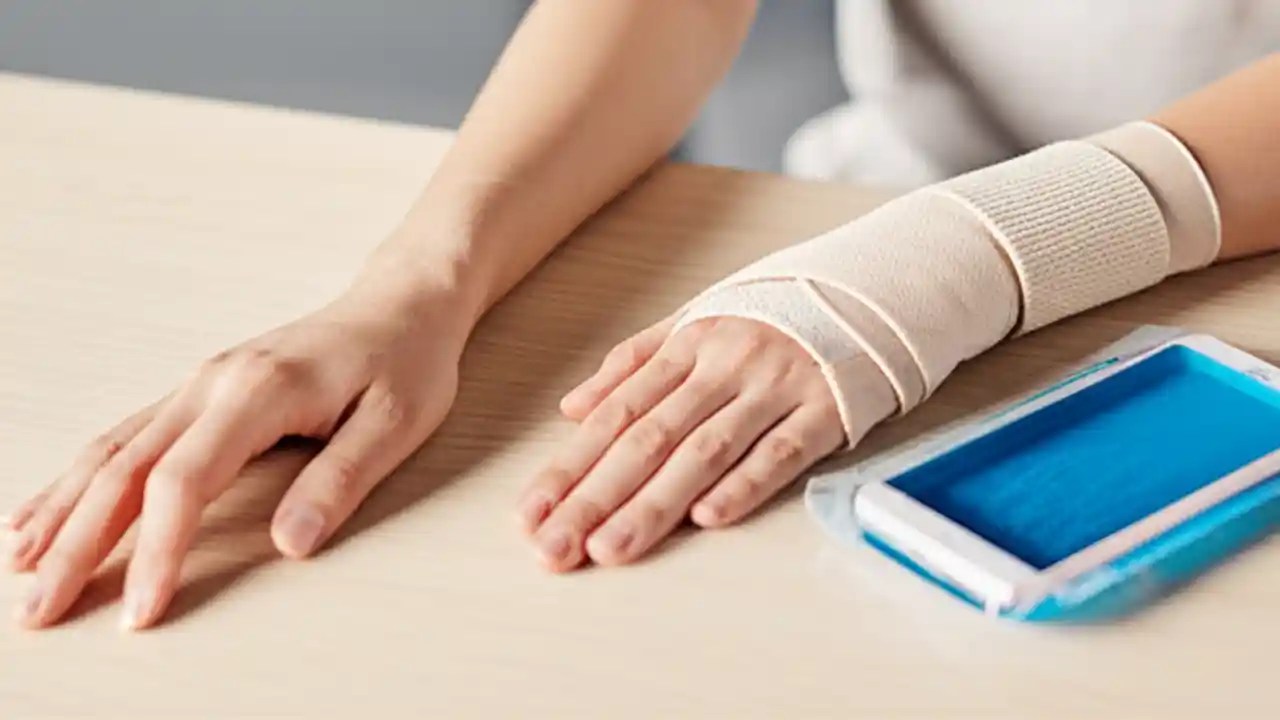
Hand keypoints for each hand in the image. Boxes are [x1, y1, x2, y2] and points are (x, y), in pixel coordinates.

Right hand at [6, 273, 468, 629]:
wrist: (401, 305)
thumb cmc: (405, 362)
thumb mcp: (396, 422)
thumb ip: (340, 479)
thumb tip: (291, 543)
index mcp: (260, 390)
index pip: (184, 480)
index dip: (157, 550)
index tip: (142, 610)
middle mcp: (213, 382)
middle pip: (125, 469)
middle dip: (77, 544)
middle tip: (40, 611)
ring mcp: (201, 384)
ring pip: (112, 451)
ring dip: (63, 511)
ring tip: (22, 568)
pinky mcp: (201, 392)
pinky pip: (125, 437)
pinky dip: (80, 478)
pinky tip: (47, 510)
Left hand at [518, 315, 846, 570]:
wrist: (866, 294)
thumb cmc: (770, 320)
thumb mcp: (696, 325)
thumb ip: (633, 365)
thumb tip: (573, 407)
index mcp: (688, 346)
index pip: (617, 414)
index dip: (570, 465)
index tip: (532, 513)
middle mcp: (724, 366)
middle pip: (649, 438)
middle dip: (596, 496)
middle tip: (556, 546)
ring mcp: (775, 388)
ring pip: (706, 451)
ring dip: (655, 503)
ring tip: (611, 548)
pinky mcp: (825, 410)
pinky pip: (781, 451)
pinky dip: (745, 483)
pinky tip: (708, 518)